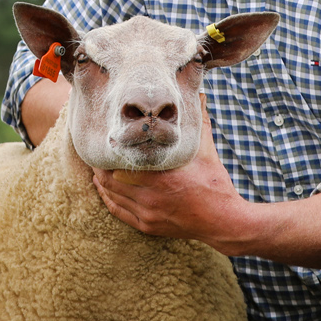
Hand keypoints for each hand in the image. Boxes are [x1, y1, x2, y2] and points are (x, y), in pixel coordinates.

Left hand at [90, 100, 254, 250]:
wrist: (223, 221)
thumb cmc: (214, 183)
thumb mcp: (206, 151)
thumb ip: (199, 122)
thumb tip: (199, 94)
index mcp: (163, 177)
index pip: (121, 164)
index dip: (110, 152)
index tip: (106, 139)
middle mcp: (151, 197)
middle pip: (110, 179)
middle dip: (101, 166)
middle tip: (96, 152)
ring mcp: (148, 214)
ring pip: (111, 195)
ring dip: (102, 181)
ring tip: (97, 167)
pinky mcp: (147, 225)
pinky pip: (118, 211)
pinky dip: (108, 198)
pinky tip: (103, 188)